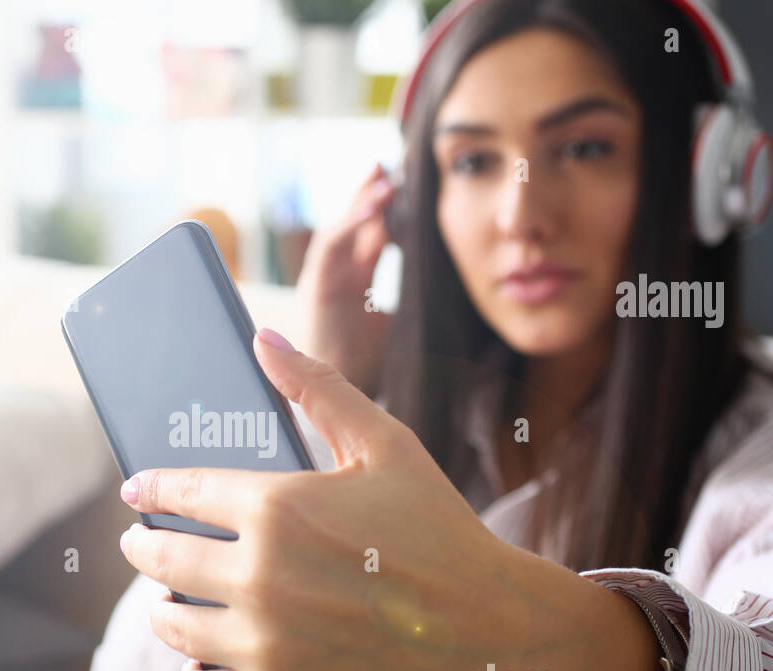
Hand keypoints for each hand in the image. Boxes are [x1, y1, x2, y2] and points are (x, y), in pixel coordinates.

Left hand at [116, 328, 525, 670]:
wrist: (491, 632)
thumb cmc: (440, 532)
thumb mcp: (386, 446)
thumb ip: (318, 390)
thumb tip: (262, 340)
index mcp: (276, 508)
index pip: (179, 493)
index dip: (150, 490)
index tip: (138, 494)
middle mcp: (258, 578)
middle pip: (162, 561)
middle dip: (143, 548)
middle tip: (141, 545)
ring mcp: (264, 644)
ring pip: (174, 626)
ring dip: (164, 608)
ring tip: (171, 601)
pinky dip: (196, 668)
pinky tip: (206, 655)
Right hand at [296, 163, 396, 394]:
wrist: (345, 404)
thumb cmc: (374, 371)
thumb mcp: (402, 323)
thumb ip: (416, 299)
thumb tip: (456, 275)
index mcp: (356, 283)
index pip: (372, 235)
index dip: (389, 209)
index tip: (410, 183)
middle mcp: (338, 278)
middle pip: (352, 225)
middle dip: (370, 194)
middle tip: (391, 164)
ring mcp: (324, 282)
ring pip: (340, 230)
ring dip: (360, 202)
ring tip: (384, 177)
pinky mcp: (316, 289)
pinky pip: (330, 247)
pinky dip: (350, 223)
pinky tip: (374, 205)